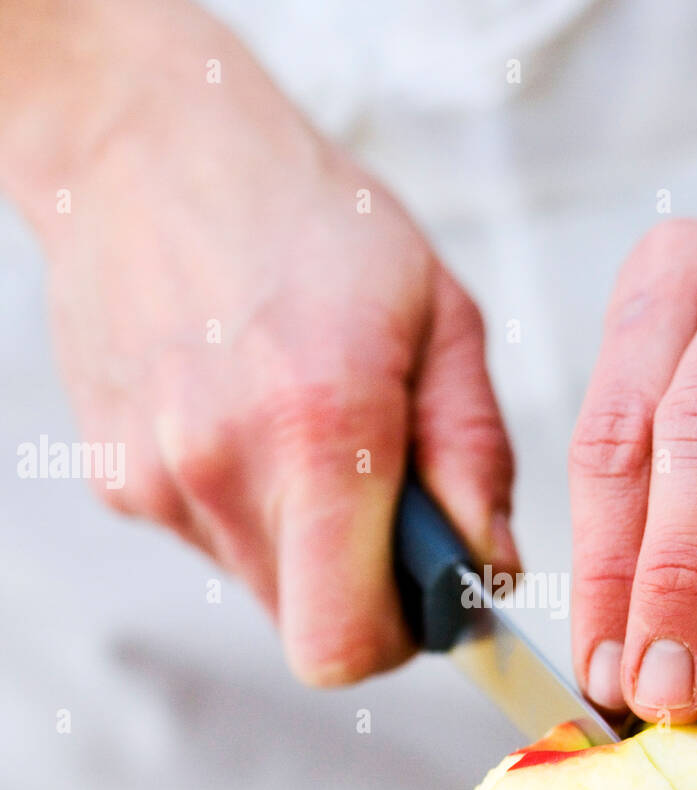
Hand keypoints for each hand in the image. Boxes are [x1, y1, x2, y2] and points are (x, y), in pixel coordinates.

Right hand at [23, 0, 516, 684]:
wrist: (147, 145)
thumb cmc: (314, 218)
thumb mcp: (439, 313)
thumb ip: (475, 454)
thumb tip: (490, 567)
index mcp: (321, 427)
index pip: (346, 644)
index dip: (401, 639)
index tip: (430, 593)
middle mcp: (220, 467)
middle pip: (306, 628)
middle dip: (362, 591)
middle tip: (384, 504)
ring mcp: (154, 477)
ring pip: (260, 585)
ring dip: (304, 543)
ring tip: (308, 432)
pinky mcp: (114, 477)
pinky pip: (210, 537)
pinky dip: (247, 505)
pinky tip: (249, 415)